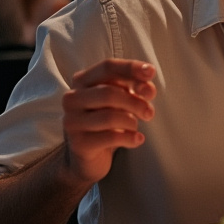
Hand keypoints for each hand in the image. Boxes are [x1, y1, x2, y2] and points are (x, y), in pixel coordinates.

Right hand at [61, 59, 155, 184]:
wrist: (88, 156)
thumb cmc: (107, 121)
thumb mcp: (120, 100)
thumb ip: (133, 88)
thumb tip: (148, 88)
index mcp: (82, 81)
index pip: (107, 67)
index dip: (131, 67)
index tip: (151, 72)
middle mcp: (72, 98)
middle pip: (109, 92)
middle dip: (135, 102)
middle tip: (149, 113)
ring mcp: (72, 121)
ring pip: (110, 116)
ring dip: (131, 121)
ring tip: (135, 127)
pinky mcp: (79, 144)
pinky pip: (110, 137)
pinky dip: (130, 138)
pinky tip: (137, 140)